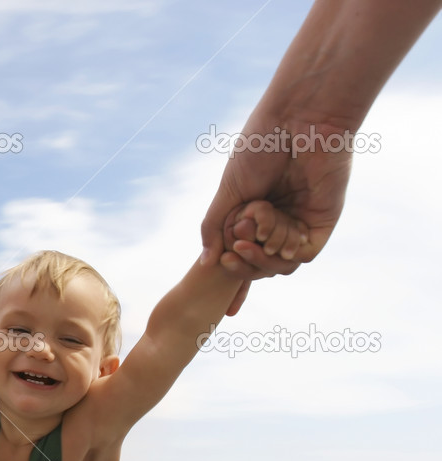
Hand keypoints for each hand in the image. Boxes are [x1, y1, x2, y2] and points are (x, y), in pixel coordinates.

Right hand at [201, 112, 353, 314]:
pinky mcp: (321, 223)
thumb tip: (206, 263)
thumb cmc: (259, 147)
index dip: (234, 271)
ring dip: (260, 258)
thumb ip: (215, 227)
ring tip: (247, 239)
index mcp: (253, 214)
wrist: (297, 119)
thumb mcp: (228, 191)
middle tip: (231, 254)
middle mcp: (277, 222)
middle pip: (260, 264)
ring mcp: (299, 223)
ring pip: (280, 264)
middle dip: (244, 264)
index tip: (224, 275)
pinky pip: (301, 254)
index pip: (242, 254)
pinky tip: (270, 239)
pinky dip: (283, 253)